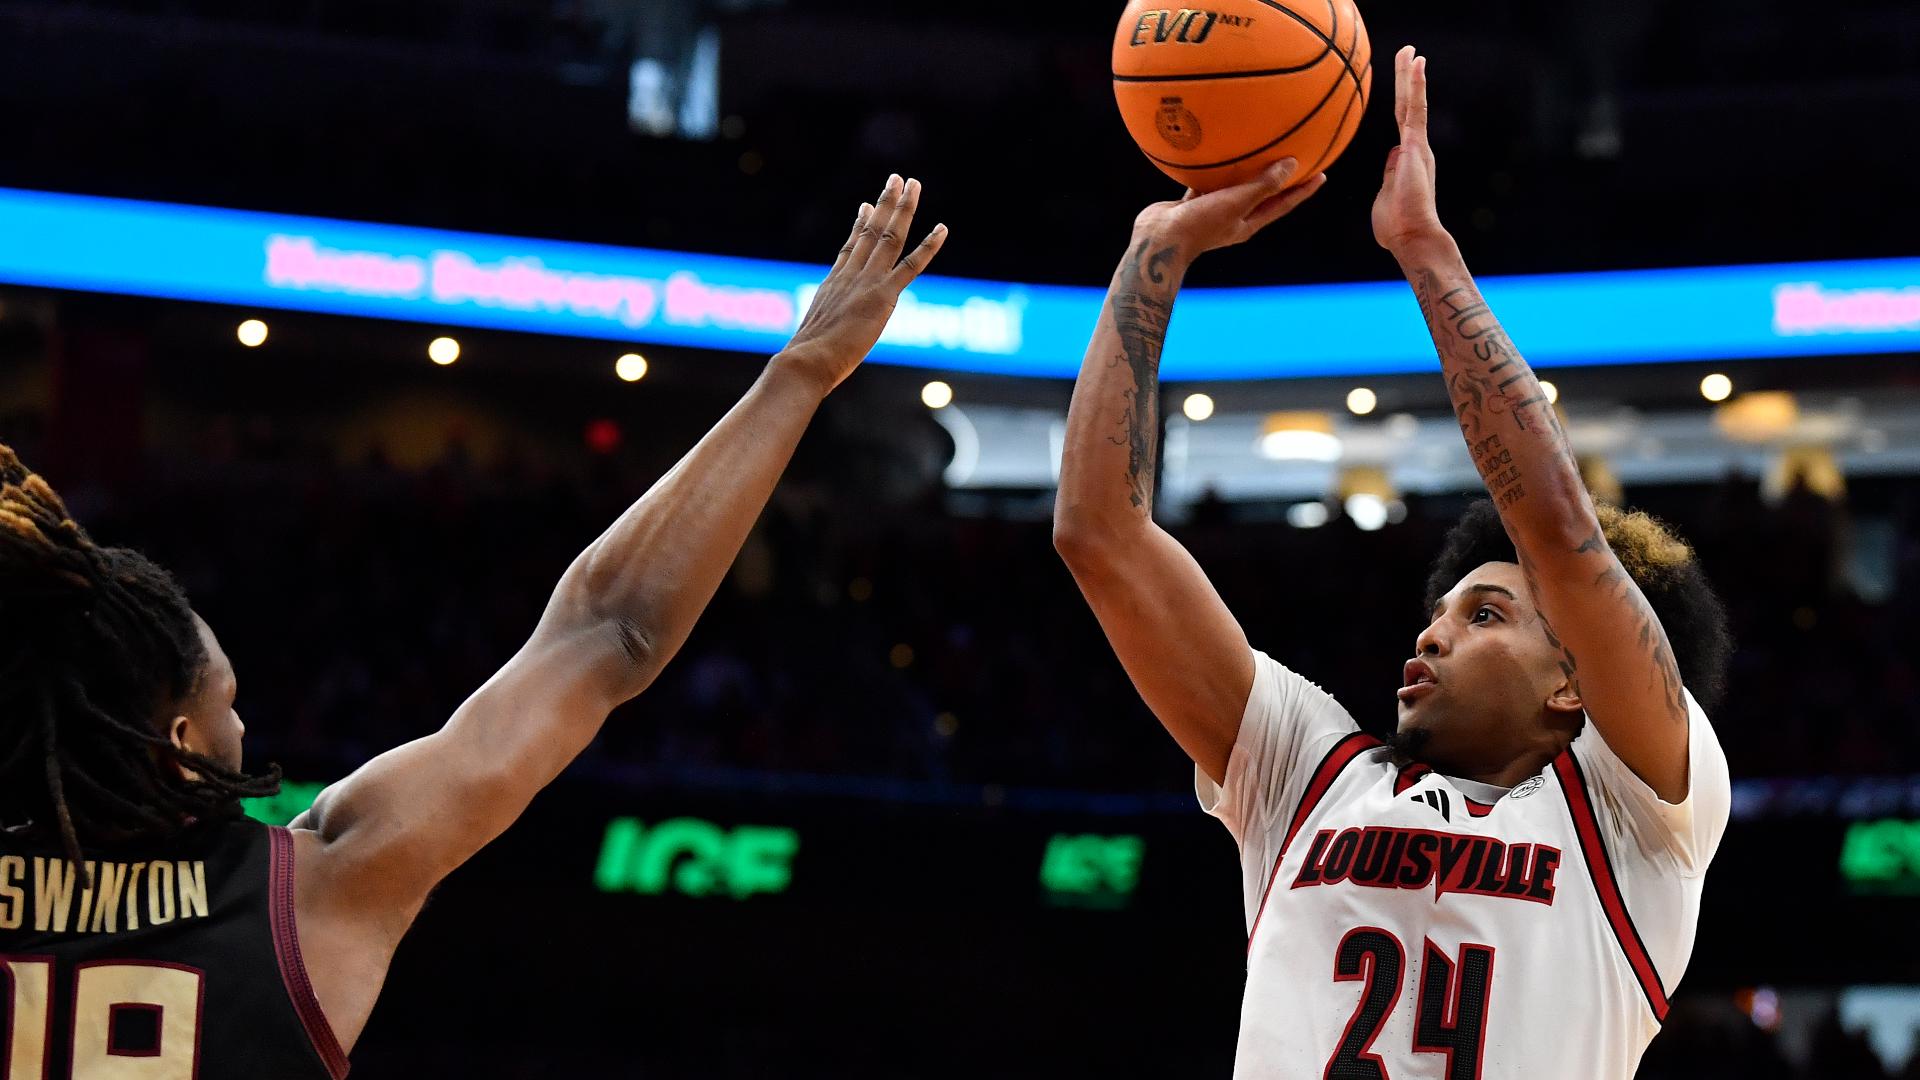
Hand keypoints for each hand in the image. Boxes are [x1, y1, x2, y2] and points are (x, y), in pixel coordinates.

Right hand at [775, 174, 947, 394]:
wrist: (807, 360)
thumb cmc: (806, 360)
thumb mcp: (813, 337)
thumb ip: (821, 330)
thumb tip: (809, 346)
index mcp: (833, 284)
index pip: (850, 246)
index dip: (860, 224)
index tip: (866, 205)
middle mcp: (850, 275)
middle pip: (870, 231)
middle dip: (885, 203)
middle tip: (897, 179)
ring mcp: (867, 282)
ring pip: (889, 237)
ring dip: (904, 208)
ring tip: (913, 184)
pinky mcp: (883, 296)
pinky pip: (911, 266)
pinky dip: (929, 246)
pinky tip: (942, 228)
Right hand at [1132, 158, 1326, 259]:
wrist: (1160, 238)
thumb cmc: (1201, 224)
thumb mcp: (1237, 202)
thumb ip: (1263, 184)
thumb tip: (1292, 164)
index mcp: (1248, 223)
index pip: (1283, 204)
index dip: (1303, 190)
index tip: (1322, 174)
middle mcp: (1232, 218)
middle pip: (1262, 195)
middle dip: (1278, 179)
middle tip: (1295, 159)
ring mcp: (1212, 211)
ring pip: (1234, 188)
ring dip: (1245, 172)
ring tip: (1256, 151)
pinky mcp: (1192, 203)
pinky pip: (1207, 182)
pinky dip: (1212, 169)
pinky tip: (1212, 153)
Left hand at [1373, 46, 1448, 253]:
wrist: (1411, 237)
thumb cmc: (1396, 227)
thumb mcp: (1386, 197)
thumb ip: (1390, 177)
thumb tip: (1392, 159)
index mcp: (1406, 159)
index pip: (1401, 123)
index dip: (1401, 103)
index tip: (1401, 86)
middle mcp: (1415, 148)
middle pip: (1406, 106)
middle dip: (1406, 80)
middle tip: (1408, 54)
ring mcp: (1417, 145)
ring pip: (1412, 103)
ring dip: (1411, 76)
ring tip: (1411, 51)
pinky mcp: (1416, 145)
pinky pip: (1416, 109)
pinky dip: (1417, 86)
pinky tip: (1417, 64)